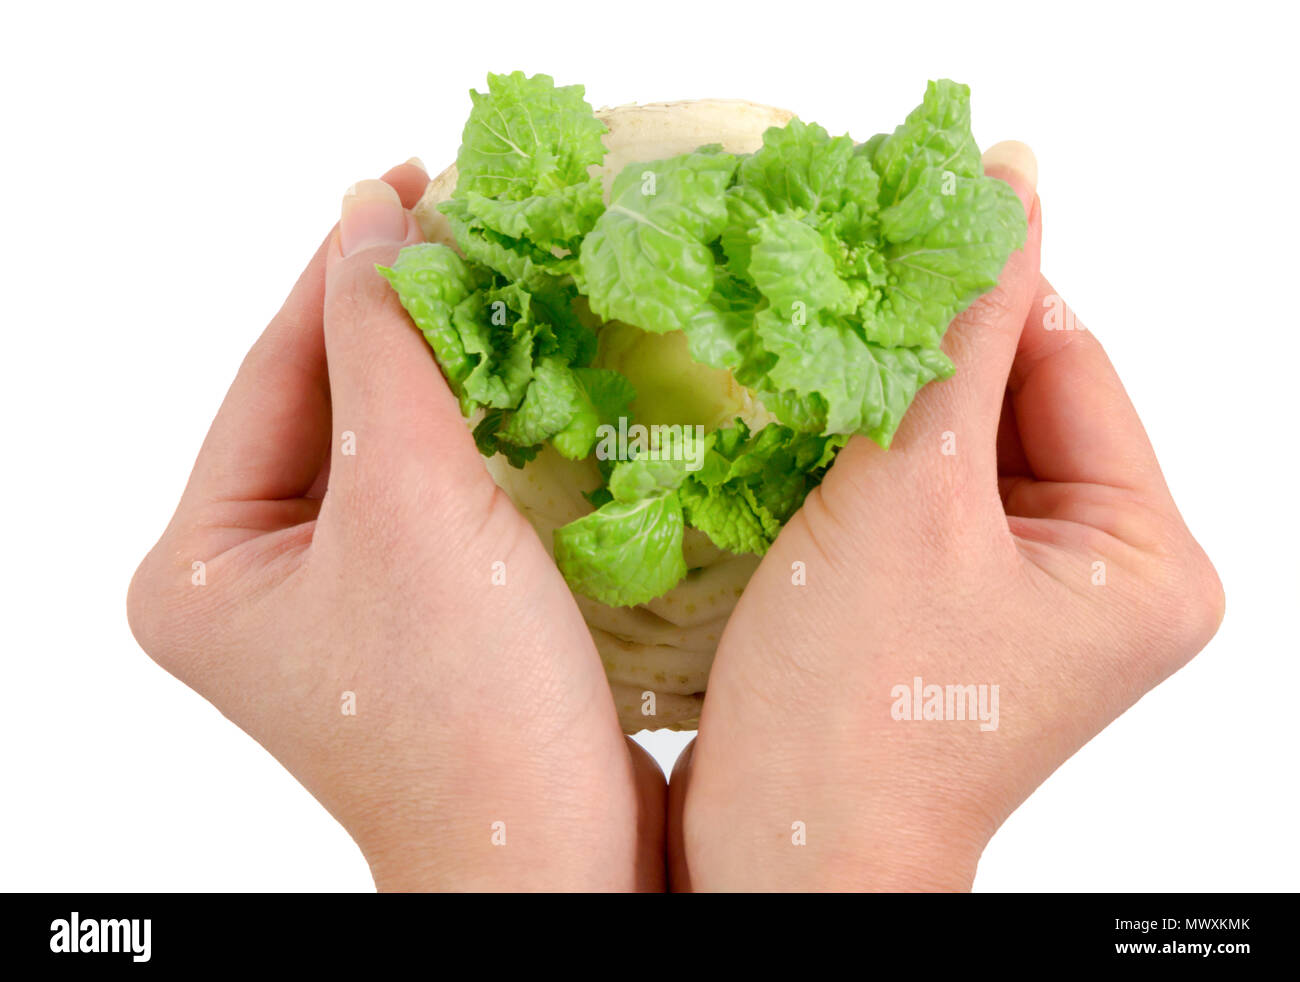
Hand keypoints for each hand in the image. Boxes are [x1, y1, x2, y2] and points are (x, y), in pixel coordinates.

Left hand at [128, 162, 664, 890]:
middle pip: (319, 407)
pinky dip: (471, 424)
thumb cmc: (469, 705)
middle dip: (393, 315)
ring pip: (379, 444)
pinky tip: (516, 368)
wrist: (557, 860)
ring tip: (497, 272)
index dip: (340, 271)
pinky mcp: (404, 614)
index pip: (267, 376)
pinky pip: (425, 490)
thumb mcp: (412, 502)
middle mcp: (248, 584)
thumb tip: (368, 219)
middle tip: (463, 214)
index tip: (409, 180)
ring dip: (439, 362)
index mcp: (199, 566)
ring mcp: (328, 603)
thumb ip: (383, 350)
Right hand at [670, 143, 1223, 890]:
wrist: (781, 854)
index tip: (892, 223)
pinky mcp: (952, 613)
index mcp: (1146, 560)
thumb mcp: (910, 498)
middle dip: (922, 357)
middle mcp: (1102, 580)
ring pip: (956, 449)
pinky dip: (861, 463)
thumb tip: (1008, 178)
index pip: (1071, 364)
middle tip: (830, 301)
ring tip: (805, 373)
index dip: (984, 291)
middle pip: (1015, 405)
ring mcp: (1025, 601)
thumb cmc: (857, 708)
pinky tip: (801, 439)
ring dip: (881, 408)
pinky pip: (920, 501)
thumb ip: (961, 333)